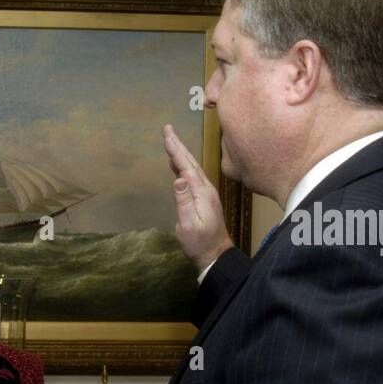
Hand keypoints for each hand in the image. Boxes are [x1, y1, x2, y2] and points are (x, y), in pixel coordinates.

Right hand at [163, 124, 232, 272]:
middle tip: (167, 130)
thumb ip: (184, 202)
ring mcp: (206, 193)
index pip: (186, 166)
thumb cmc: (199, 242)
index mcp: (201, 192)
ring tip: (170, 142)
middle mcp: (205, 188)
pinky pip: (192, 176)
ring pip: (192, 167)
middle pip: (190, 162)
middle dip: (178, 145)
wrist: (215, 254)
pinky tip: (178, 164)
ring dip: (181, 153)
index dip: (176, 149)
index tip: (167, 134)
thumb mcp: (188, 225)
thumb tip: (178, 180)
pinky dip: (183, 166)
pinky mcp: (203, 198)